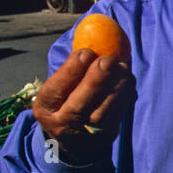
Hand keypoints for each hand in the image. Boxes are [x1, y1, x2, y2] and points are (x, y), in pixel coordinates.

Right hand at [33, 47, 134, 164]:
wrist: (73, 139)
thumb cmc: (66, 99)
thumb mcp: (58, 87)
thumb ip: (72, 68)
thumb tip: (91, 33)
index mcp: (45, 108)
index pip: (54, 90)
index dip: (70, 71)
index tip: (86, 52)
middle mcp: (62, 125)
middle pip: (78, 106)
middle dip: (94, 82)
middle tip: (108, 60)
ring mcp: (84, 136)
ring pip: (101, 114)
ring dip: (116, 89)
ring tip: (123, 67)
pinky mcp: (104, 138)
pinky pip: (116, 117)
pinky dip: (124, 97)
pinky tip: (128, 80)